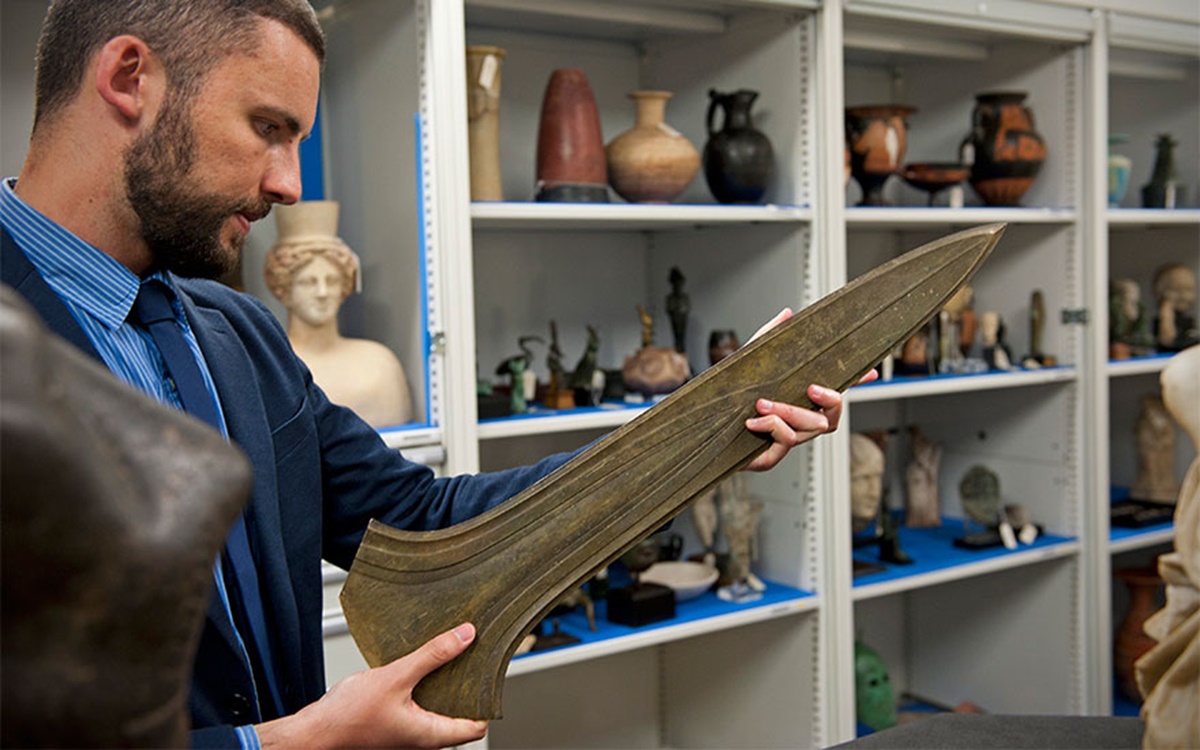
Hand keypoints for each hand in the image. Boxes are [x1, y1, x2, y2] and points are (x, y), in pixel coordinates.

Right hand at [257, 623, 486, 748]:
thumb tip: (465, 637)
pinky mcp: (392, 725)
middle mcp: (420, 739)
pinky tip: (418, 668)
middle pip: (459, 718)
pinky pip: (418, 707)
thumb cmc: (347, 717)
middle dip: (467, 690)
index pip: (476, 727)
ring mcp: (406, 733)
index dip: (487, 703)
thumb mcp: (396, 677)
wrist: (313, 731)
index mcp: (428, 735)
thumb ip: (432, 656)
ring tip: (448, 660)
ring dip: (444, 688)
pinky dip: (424, 689)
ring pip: (437, 711)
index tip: (493, 678)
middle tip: (472, 662)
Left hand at [741, 309, 877, 471]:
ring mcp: (788, 439)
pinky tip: (752, 422)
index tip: (870, 372)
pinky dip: (771, 428)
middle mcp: (799, 421)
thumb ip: (770, 335)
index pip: (836, 391)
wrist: (702, 422)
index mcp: (800, 399)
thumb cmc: (729, 392)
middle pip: (833, 417)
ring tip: (762, 403)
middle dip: (827, 401)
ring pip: (810, 429)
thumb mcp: (750, 358)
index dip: (856, 383)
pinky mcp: (772, 455)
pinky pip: (785, 443)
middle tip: (809, 388)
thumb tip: (787, 313)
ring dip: (788, 413)